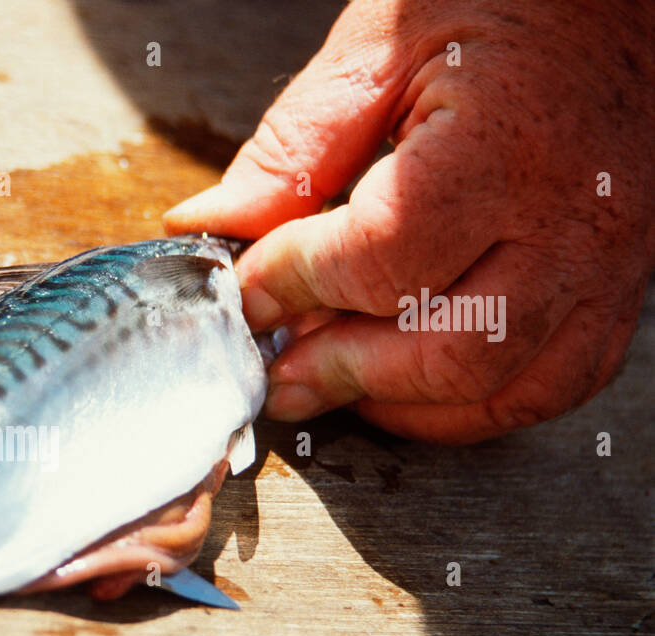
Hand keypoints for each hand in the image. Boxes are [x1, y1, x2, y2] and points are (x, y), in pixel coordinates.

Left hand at [165, 0, 654, 441]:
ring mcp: (604, 264)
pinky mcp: (614, 287)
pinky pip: (546, 386)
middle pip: (449, 350)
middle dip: (343, 370)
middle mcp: (572, 219)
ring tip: (329, 377)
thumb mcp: (378, 49)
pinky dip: (466, 405)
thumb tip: (210, 228)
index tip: (245, 292)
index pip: (383, 257)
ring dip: (400, 403)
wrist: (612, 0)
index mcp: (507, 144)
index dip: (295, 285)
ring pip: (501, 389)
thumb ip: (293, 149)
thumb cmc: (503, 3)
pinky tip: (403, 384)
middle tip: (276, 371)